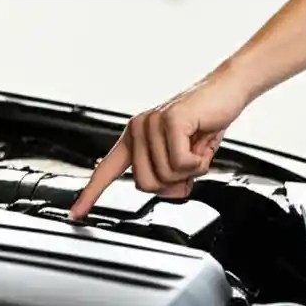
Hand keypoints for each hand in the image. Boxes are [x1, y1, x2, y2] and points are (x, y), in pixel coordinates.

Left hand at [68, 67, 249, 219]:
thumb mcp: (185, 158)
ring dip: (191, 170)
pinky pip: (181, 163)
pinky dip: (199, 161)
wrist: (229, 91)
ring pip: (165, 176)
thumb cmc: (206, 123)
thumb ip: (169, 176)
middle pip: (146, 186)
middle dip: (175, 182)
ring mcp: (151, 123)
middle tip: (190, 161)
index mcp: (136, 138)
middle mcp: (138, 128)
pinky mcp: (169, 121)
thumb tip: (168, 192)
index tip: (76, 214)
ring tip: (198, 147)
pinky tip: (202, 143)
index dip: (91, 194)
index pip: (107, 170)